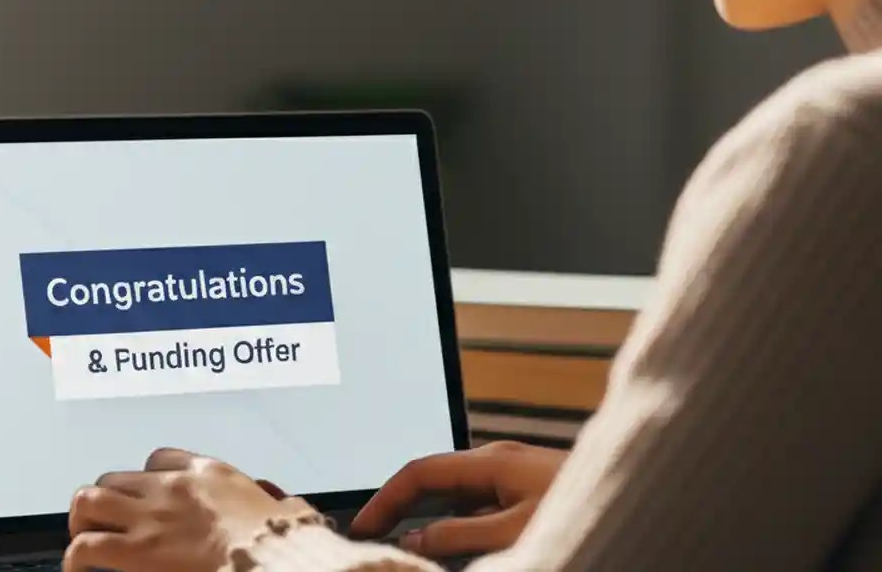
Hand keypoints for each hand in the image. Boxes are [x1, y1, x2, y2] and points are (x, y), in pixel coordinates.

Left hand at [65, 447, 312, 571]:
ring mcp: (149, 517)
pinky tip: (78, 569)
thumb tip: (293, 509)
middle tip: (105, 521)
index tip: (147, 496)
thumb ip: (276, 504)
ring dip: (82, 519)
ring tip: (83, 536)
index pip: (161, 460)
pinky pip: (84, 545)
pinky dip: (75, 557)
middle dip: (107, 500)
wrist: (272, 560)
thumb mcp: (287, 511)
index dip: (147, 479)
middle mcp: (171, 487)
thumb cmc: (283, 543)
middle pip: (115, 477)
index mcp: (208, 474)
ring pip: (88, 500)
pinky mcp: (134, 550)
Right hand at [350, 441, 566, 557]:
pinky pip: (480, 508)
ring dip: (430, 522)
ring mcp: (515, 476)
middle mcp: (498, 462)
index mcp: (491, 461)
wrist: (650, 501)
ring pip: (457, 499)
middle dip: (400, 510)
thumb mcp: (515, 532)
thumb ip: (460, 535)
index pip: (419, 473)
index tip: (361, 526)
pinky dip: (458, 527)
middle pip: (433, 482)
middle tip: (374, 539)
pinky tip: (455, 550)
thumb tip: (415, 538)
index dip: (384, 499)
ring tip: (407, 549)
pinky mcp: (529, 493)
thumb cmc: (586, 509)